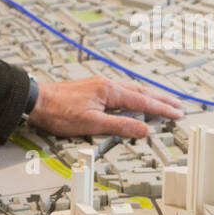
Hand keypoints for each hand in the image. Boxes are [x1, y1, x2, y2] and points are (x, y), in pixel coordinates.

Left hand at [28, 75, 182, 137]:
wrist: (36, 100)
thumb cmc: (58, 111)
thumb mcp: (91, 124)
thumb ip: (119, 126)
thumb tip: (143, 129)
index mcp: (110, 91)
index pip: (143, 101)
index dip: (161, 109)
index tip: (176, 113)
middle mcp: (107, 84)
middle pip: (141, 92)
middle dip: (161, 99)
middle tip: (177, 105)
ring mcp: (99, 85)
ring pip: (131, 91)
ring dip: (148, 97)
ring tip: (162, 102)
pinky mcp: (93, 89)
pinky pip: (121, 92)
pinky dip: (134, 97)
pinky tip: (133, 101)